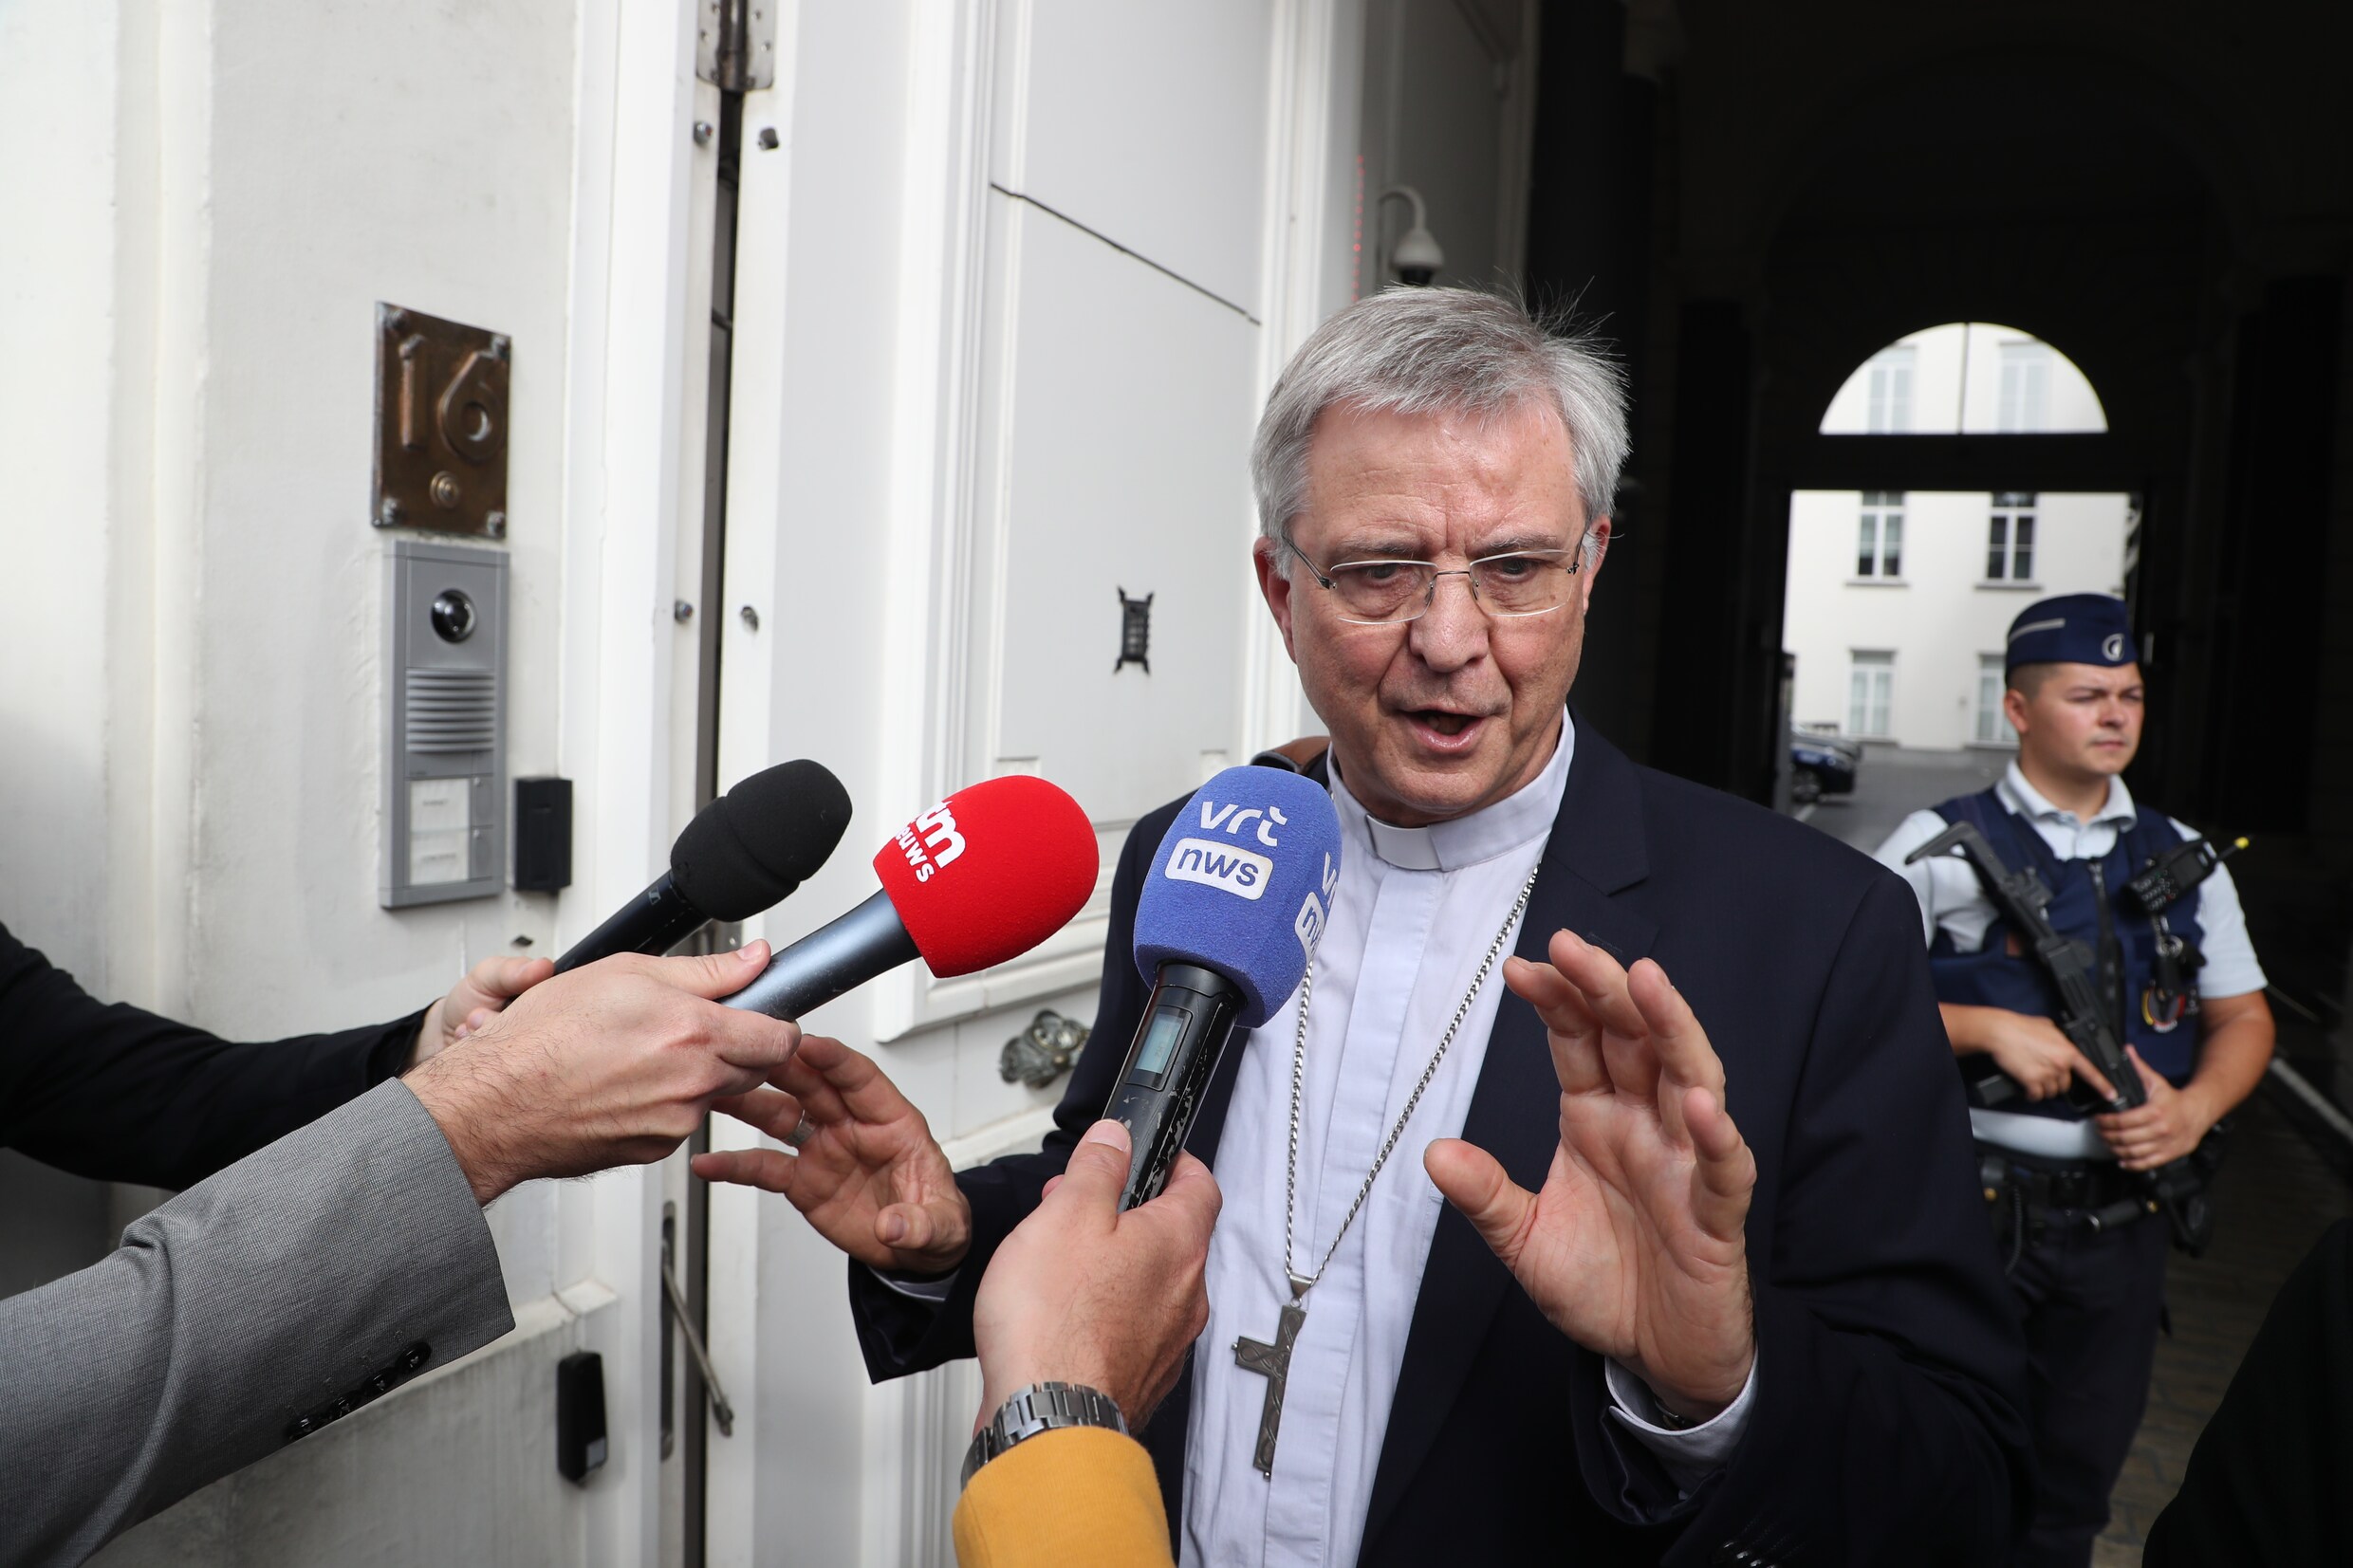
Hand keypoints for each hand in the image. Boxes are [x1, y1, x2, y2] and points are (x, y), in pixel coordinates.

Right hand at [405, 945, 800, 1203]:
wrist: (495, 1104)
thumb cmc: (543, 1038)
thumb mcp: (626, 973)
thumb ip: (706, 971)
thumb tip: (754, 960)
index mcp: (695, 1034)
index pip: (781, 1037)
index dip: (774, 1022)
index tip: (761, 1015)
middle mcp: (693, 1084)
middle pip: (753, 1067)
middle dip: (735, 1046)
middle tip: (689, 1028)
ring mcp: (675, 1122)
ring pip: (712, 1093)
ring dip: (694, 1075)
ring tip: (640, 1054)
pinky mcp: (654, 1149)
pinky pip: (679, 1120)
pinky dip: (663, 1102)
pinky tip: (624, 1083)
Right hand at [691, 1034, 972, 1275]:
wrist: (917, 1252)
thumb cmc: (934, 1218)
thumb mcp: (941, 1226)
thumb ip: (921, 1223)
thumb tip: (895, 1225)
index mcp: (891, 1121)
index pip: (860, 1079)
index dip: (834, 1059)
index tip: (807, 1043)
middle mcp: (851, 1126)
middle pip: (812, 1085)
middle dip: (780, 1066)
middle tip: (748, 1052)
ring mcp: (822, 1149)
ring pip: (780, 1115)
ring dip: (747, 1102)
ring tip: (713, 1093)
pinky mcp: (802, 1180)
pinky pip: (764, 1167)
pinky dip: (735, 1165)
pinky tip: (708, 1163)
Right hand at [972, 1121, 1219, 1431]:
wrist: (1047, 1417)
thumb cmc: (1055, 1324)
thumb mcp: (1068, 1213)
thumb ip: (1098, 1168)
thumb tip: (1115, 1139)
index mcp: (1178, 1243)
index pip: (1199, 1184)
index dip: (1174, 1161)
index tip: (1152, 1153)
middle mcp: (1186, 1294)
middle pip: (1171, 1234)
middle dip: (1126, 1212)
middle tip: (1081, 1204)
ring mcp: (1168, 1341)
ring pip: (1151, 1283)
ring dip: (1114, 1261)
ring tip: (1060, 1257)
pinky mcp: (1141, 1376)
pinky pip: (1132, 1327)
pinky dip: (1106, 1309)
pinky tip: (1064, 1312)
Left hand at [1425, 930, 1755, 1420]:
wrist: (1655, 1357)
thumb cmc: (1599, 1284)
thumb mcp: (1524, 1239)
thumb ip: (1487, 1195)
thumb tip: (1434, 1153)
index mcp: (1595, 1118)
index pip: (1578, 1040)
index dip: (1557, 1000)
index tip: (1521, 967)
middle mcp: (1643, 1125)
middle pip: (1633, 1040)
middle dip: (1606, 989)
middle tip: (1573, 946)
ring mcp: (1684, 1163)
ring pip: (1688, 1079)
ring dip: (1671, 1028)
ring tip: (1645, 982)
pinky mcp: (1716, 1214)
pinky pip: (1722, 1168)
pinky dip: (1716, 1136)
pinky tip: (1701, 1104)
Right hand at [1967, 1007, 2116, 1102]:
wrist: (2001, 1031)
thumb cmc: (2020, 1026)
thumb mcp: (2048, 1026)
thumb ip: (2059, 1038)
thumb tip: (2060, 1042)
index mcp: (2068, 1051)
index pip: (2091, 1072)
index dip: (2103, 1086)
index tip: (2111, 1095)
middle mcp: (2060, 1064)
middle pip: (2065, 1085)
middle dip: (2056, 1082)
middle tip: (2043, 1073)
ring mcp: (2046, 1074)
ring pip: (2051, 1092)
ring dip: (2042, 1088)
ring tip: (2031, 1077)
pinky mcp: (2031, 1081)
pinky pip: (2036, 1095)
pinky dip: (2031, 1094)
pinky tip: (2026, 1087)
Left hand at [2097, 1048, 2214, 1170]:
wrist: (2198, 1112)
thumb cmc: (2173, 1098)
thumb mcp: (2156, 1081)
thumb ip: (2139, 1067)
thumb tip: (2127, 1050)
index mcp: (2155, 1112)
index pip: (2123, 1121)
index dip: (2106, 1122)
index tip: (2098, 1119)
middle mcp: (2160, 1130)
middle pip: (2125, 1138)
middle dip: (2107, 1135)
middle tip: (2098, 1131)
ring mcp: (2165, 1144)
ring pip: (2133, 1153)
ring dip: (2115, 1149)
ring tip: (2107, 1142)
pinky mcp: (2169, 1155)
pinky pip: (2147, 1164)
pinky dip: (2131, 1164)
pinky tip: (2122, 1160)